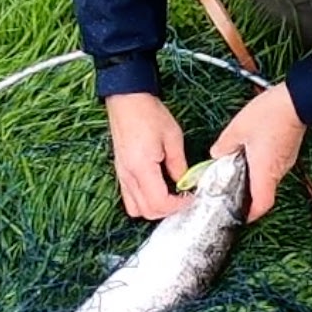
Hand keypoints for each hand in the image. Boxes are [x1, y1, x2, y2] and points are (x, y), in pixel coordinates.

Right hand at [105, 92, 191, 219]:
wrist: (127, 100)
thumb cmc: (148, 114)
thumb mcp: (173, 138)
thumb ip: (180, 165)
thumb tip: (186, 182)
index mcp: (142, 168)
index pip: (160, 203)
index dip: (178, 205)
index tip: (191, 196)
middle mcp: (128, 176)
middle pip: (147, 211)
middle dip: (168, 210)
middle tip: (183, 198)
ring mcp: (122, 175)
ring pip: (136, 209)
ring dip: (155, 208)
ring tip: (170, 195)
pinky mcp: (120, 171)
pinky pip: (129, 198)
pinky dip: (144, 201)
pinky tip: (157, 188)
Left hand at [211, 83, 306, 222]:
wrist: (297, 99)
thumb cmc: (271, 114)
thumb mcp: (238, 128)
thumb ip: (224, 145)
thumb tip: (216, 154)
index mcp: (265, 170)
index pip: (262, 205)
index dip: (250, 215)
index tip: (239, 216)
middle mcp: (278, 170)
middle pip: (264, 194)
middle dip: (248, 196)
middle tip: (232, 190)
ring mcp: (286, 162)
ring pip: (269, 179)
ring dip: (254, 178)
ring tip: (239, 168)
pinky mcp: (289, 152)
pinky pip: (274, 166)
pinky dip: (262, 166)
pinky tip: (252, 153)